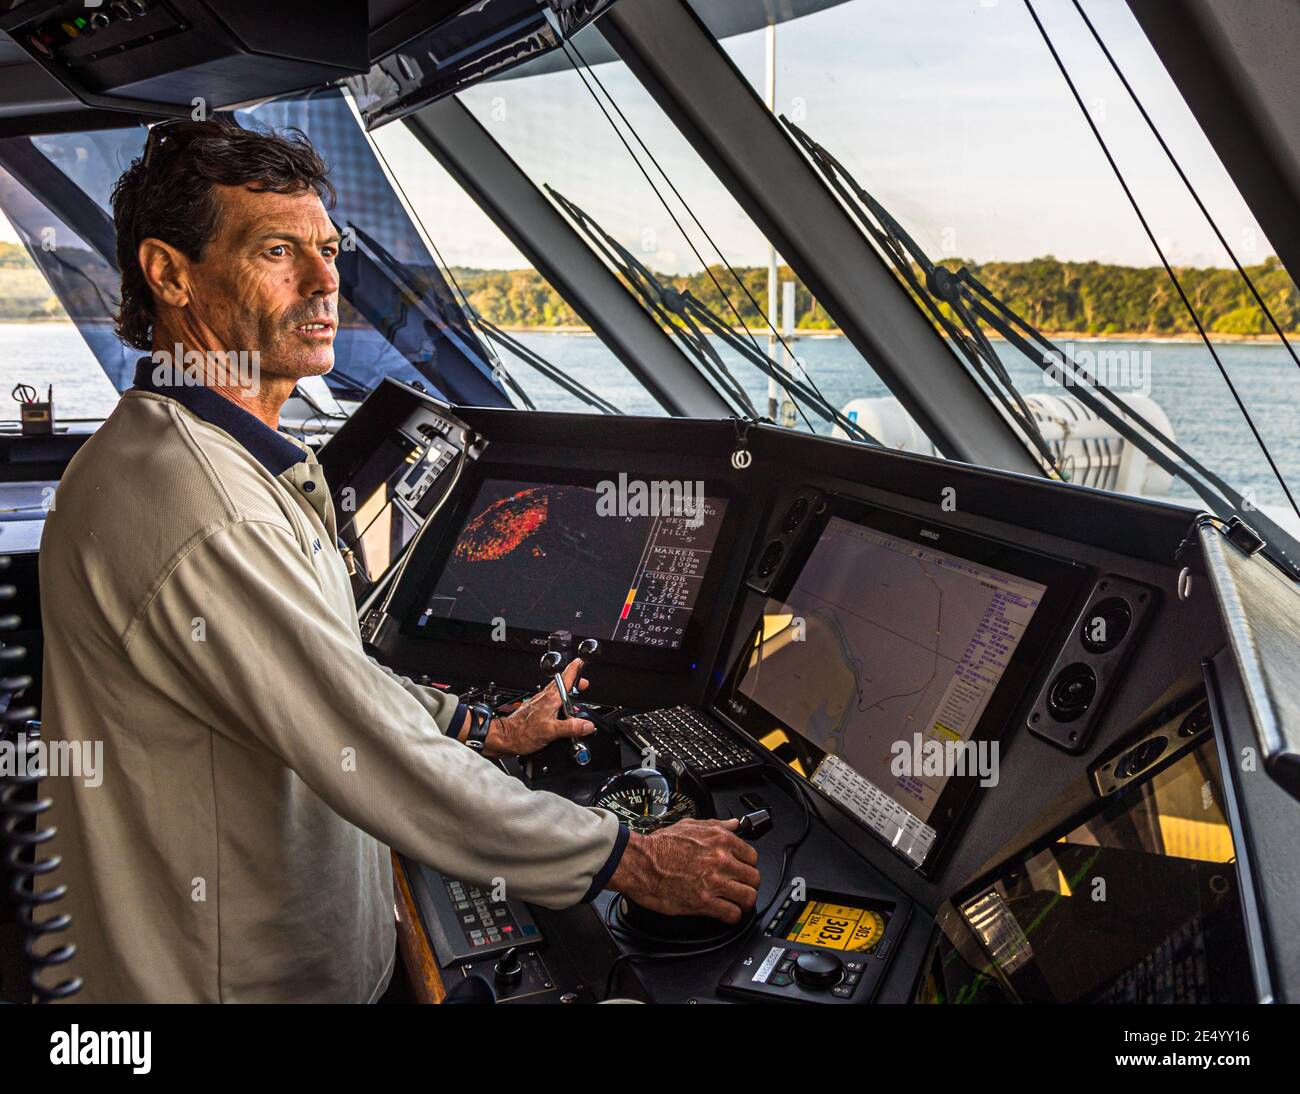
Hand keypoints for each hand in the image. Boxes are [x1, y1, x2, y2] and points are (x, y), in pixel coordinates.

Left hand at [483, 657, 595, 757]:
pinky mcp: (534, 711)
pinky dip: (557, 703)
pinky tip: (558, 711)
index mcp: (550, 699)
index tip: (581, 662)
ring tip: (573, 697)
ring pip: (555, 693)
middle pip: (561, 684)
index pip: (565, 679)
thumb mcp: (551, 731)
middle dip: (573, 681)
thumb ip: (571, 727)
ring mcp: (538, 704)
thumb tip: (587, 725)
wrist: (504, 738)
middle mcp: (544, 698)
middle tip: (583, 683)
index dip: (574, 669)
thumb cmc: (522, 733)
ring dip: (565, 692)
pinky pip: (549, 702)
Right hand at [608, 818, 759, 922]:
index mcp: (721, 840)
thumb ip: (716, 825)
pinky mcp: (704, 902)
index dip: (747, 865)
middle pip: (754, 878)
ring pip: (748, 897)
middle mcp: (722, 860)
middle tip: (740, 888)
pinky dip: (732, 916)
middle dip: (748, 884)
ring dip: (744, 902)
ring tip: (737, 903)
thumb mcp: (690, 825)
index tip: (742, 870)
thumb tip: (733, 824)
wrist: (640, 862)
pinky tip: (726, 914)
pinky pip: (732, 914)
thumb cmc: (660, 845)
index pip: (752, 856)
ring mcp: (715, 882)